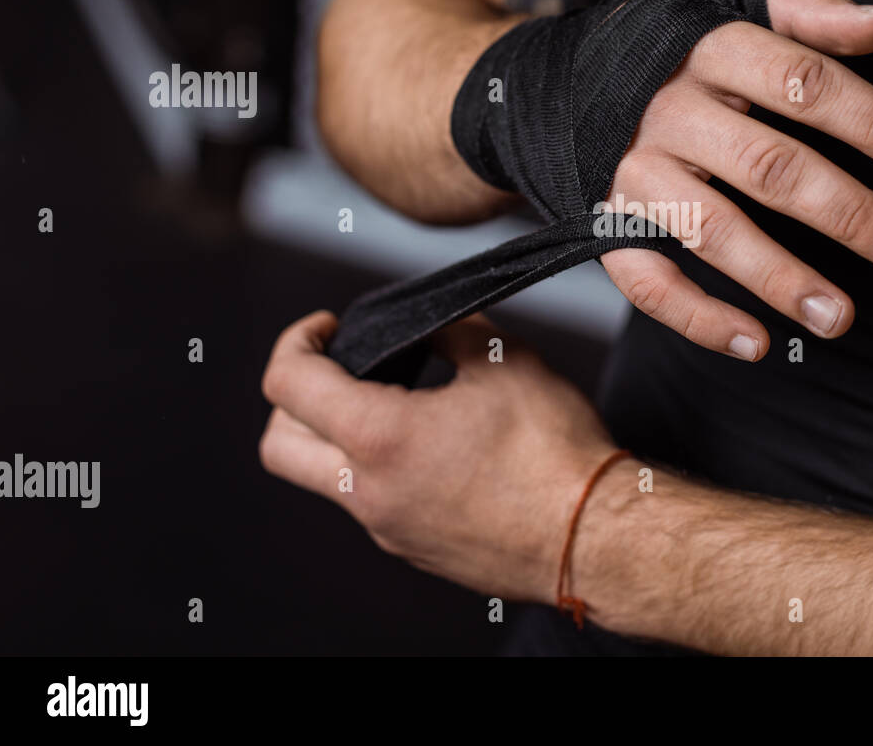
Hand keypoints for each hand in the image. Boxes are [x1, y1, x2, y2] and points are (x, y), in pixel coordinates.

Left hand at [258, 310, 618, 602]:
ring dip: (340, 436)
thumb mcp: (505, 359)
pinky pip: (374, 504)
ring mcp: (389, 529)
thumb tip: (428, 321)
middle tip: (337, 369)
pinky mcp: (416, 550)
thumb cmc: (555, 453)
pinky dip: (382, 468)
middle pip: (279, 446)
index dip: (297, 340)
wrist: (594, 536)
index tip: (327, 327)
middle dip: (293, 398)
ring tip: (399, 403)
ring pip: (327, 480)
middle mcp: (369, 493)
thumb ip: (450, 328)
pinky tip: (437, 448)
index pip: (287, 384)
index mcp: (379, 438)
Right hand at [602, 0, 872, 360]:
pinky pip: (647, 280)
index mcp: (709, 49)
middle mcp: (669, 111)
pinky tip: (756, 343)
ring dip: (778, 277)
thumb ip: (808, 12)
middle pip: (769, 165)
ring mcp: (632, 172)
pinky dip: (698, 318)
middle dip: (848, 214)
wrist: (546, 81)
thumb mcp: (728, 2)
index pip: (805, 82)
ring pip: (712, 229)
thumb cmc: (662, 46)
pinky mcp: (602, 223)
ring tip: (840, 317)